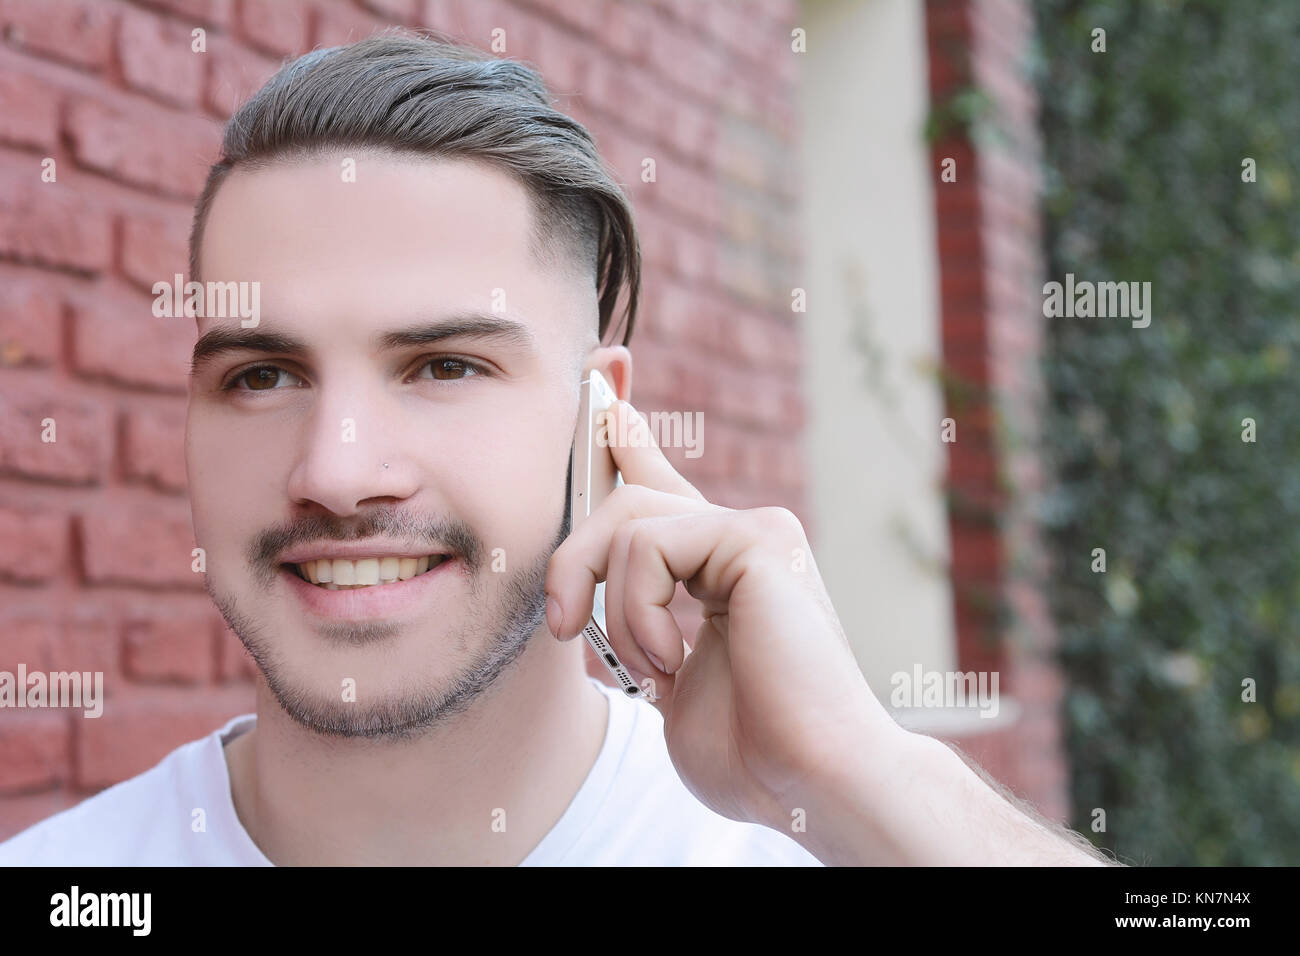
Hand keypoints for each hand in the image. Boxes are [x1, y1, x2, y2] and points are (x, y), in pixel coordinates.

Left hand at [544, 400, 908, 838]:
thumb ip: (637, 625)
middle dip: (573, 557)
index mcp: (720, 568)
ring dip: (613, 610)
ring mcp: (754, 531)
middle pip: (624, 497)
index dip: (626, 431)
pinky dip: (638, 610)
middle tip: (564, 626)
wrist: (811, 778)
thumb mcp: (668, 678)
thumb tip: (584, 597)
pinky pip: (648, 544)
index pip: (659, 481)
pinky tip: (673, 660)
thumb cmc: (753, 751)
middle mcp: (740, 537)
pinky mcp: (756, 537)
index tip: (601, 375)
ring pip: (626, 521)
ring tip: (655, 670)